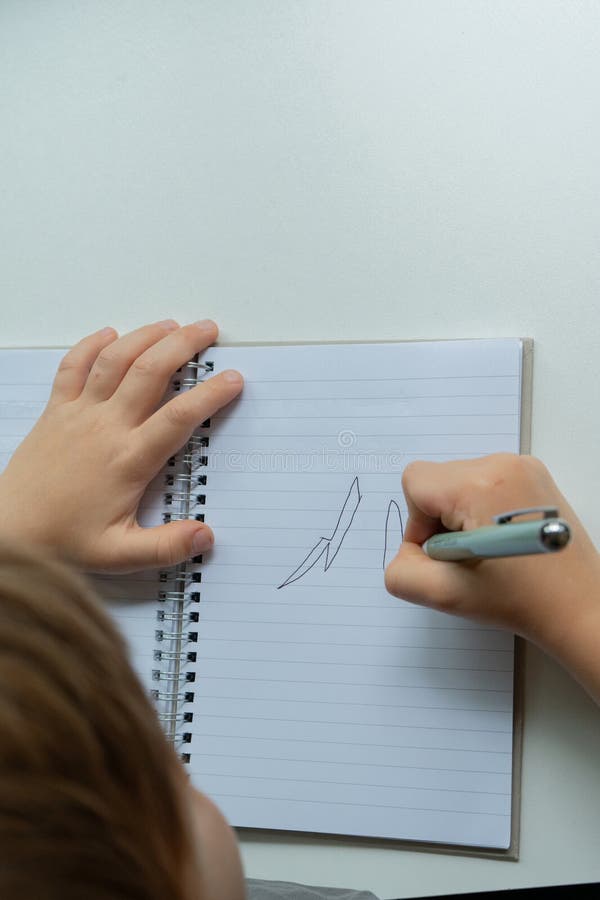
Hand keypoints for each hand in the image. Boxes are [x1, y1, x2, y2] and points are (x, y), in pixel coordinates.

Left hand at [0, 320, 242, 572]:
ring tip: (171, 325)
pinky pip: (73, 366)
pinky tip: (109, 334)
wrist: (9, 532)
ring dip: (145, 336)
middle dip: (184, 345)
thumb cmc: (62, 541)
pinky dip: (92, 345)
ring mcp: (78, 414)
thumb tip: (206, 535)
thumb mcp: (119, 554)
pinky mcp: (55, 411)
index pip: (178, 417)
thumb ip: (166, 546)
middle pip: (150, 371)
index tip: (232, 379)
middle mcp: (105, 428)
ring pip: (115, 360)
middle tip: (208, 330)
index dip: (209, 394)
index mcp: (128, 460)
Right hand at [385, 454, 599, 701]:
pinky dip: (482, 509)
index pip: (416, 483)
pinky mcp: (535, 475)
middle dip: (440, 520)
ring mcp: (523, 466)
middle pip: (438, 480)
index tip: (443, 553)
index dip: (418, 523)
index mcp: (480, 485)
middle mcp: (504, 464)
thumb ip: (402, 573)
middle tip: (467, 558)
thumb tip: (405, 553)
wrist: (581, 609)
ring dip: (461, 515)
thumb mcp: (447, 595)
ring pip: (460, 481)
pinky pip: (485, 482)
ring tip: (488, 550)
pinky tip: (501, 539)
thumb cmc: (523, 601)